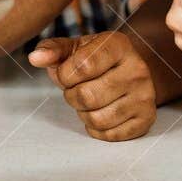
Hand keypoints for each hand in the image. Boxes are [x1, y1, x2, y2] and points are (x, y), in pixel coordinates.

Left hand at [28, 31, 155, 141]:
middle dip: (71, 96)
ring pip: (97, 119)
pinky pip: (109, 135)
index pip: (82, 66)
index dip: (64, 75)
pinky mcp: (146, 119)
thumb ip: (52, 50)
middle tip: (76, 89)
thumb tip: (35, 58)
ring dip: (83, 113)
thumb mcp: (74, 48)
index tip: (66, 73)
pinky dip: (96, 128)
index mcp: (119, 45)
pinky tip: (101, 112)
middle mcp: (137, 70)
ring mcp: (145, 96)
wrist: (129, 71)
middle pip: (87, 96)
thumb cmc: (96, 58)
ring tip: (89, 101)